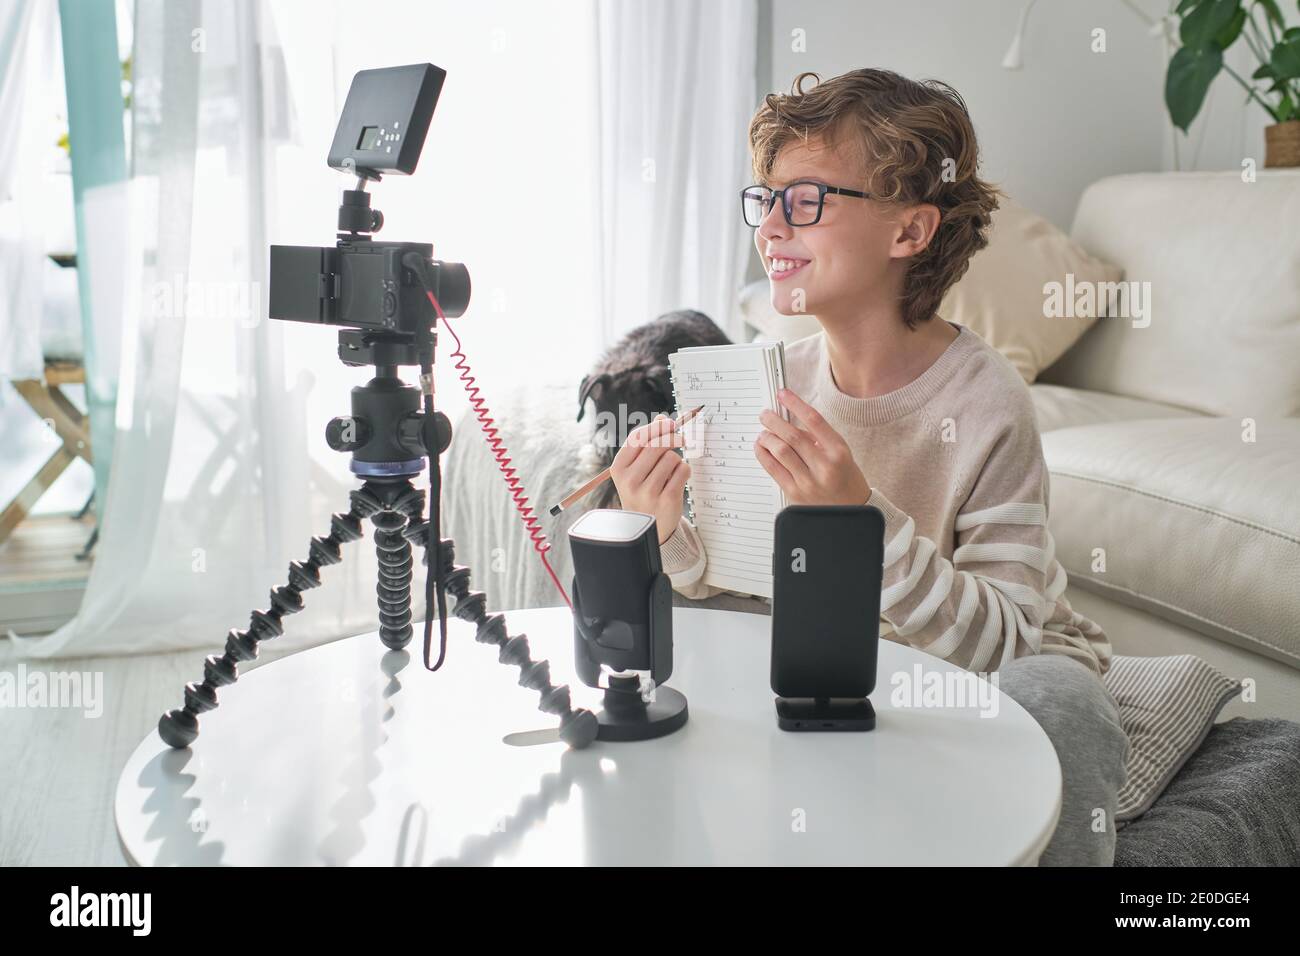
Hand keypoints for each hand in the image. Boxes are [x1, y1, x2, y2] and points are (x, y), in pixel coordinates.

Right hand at [609, 413, 689, 544]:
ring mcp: (647, 491)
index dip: (656, 427)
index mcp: (619, 468)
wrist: (646, 527)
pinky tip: (678, 479)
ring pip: (672, 457)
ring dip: (677, 459)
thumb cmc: (642, 491)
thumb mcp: (637, 469)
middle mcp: (630, 480)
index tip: (669, 424)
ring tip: (671, 471)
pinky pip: (682, 470)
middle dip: (672, 438)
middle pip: (656, 445)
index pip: (638, 437)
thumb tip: (663, 418)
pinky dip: (684, 471)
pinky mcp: (666, 499)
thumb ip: (647, 443)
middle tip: (682, 439)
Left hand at [755, 389, 870, 505]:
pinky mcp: (795, 493)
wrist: (851, 512)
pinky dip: (764, 455)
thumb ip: (817, 438)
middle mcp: (825, 466)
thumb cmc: (845, 479)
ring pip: (780, 451)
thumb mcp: (840, 454)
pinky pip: (773, 469)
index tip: (783, 395)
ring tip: (763, 432)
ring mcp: (809, 481)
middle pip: (792, 435)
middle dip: (774, 421)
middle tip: (765, 414)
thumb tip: (788, 422)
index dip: (795, 404)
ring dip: (767, 437)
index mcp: (839, 451)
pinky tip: (761, 447)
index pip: (814, 420)